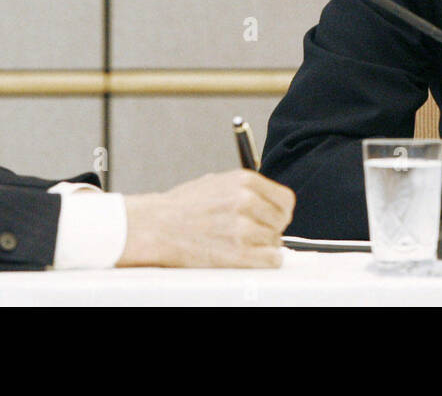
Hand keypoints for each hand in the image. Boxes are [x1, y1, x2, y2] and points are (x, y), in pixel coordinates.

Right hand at [117, 169, 295, 267]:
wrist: (156, 226)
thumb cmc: (182, 207)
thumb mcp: (218, 183)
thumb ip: (246, 190)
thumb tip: (268, 203)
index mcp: (244, 181)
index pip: (285, 199)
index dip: (279, 212)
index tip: (271, 219)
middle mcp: (246, 201)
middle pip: (281, 221)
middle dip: (270, 229)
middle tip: (251, 234)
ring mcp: (243, 227)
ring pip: (275, 242)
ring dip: (261, 246)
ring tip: (237, 244)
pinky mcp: (238, 252)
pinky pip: (272, 259)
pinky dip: (263, 261)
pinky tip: (247, 257)